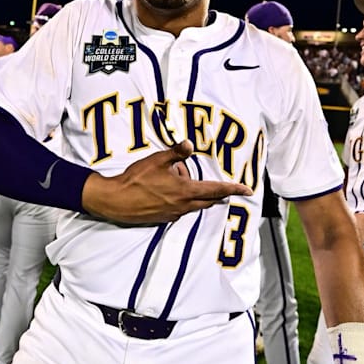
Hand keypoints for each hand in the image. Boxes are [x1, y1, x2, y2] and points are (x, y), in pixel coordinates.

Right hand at [80, 140, 251, 224]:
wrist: (115, 201)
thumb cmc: (135, 180)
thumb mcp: (157, 161)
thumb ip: (176, 153)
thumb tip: (190, 144)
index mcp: (185, 191)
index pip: (216, 190)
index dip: (233, 189)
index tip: (247, 190)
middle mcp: (183, 206)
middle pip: (208, 200)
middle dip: (216, 192)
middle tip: (222, 186)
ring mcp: (173, 214)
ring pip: (193, 204)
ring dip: (194, 193)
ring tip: (179, 177)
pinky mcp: (163, 219)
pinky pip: (180, 209)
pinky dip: (182, 199)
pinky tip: (169, 190)